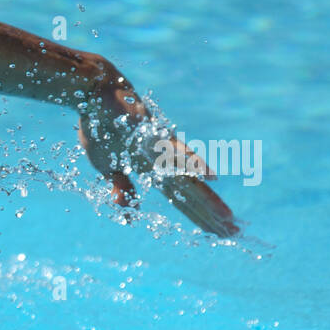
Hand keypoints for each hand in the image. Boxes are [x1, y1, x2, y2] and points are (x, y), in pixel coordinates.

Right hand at [78, 76, 239, 237]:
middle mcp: (166, 164)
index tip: (217, 232)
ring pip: (191, 181)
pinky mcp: (155, 136)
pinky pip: (177, 152)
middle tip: (236, 233)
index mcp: (155, 172)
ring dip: (209, 202)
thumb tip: (130, 212)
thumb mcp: (108, 168)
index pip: (182, 200)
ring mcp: (163, 151)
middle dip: (212, 216)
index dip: (199, 216)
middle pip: (193, 195)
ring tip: (230, 220)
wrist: (93, 97)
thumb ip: (121, 188)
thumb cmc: (101, 128)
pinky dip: (194, 164)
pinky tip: (213, 176)